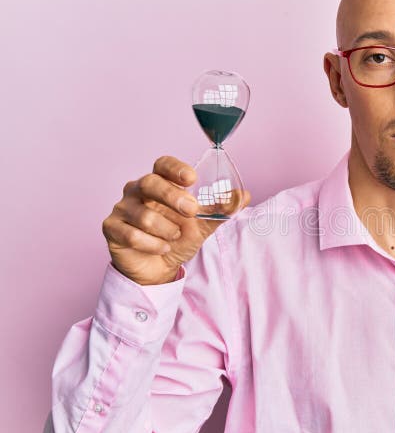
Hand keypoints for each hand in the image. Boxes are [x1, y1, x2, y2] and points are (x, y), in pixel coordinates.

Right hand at [101, 155, 250, 284]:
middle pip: (150, 183)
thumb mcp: (203, 225)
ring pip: (144, 215)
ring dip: (166, 231)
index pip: (162, 164)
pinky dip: (153, 245)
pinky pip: (132, 235)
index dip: (175, 168)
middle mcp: (137, 190)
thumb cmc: (178, 238)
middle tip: (191, 211)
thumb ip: (221, 210)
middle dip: (172, 197)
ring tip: (174, 237)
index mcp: (160, 183)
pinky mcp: (112, 228)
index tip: (191, 178)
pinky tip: (161, 248)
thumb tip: (244, 196)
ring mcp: (122, 208)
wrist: (159, 268)